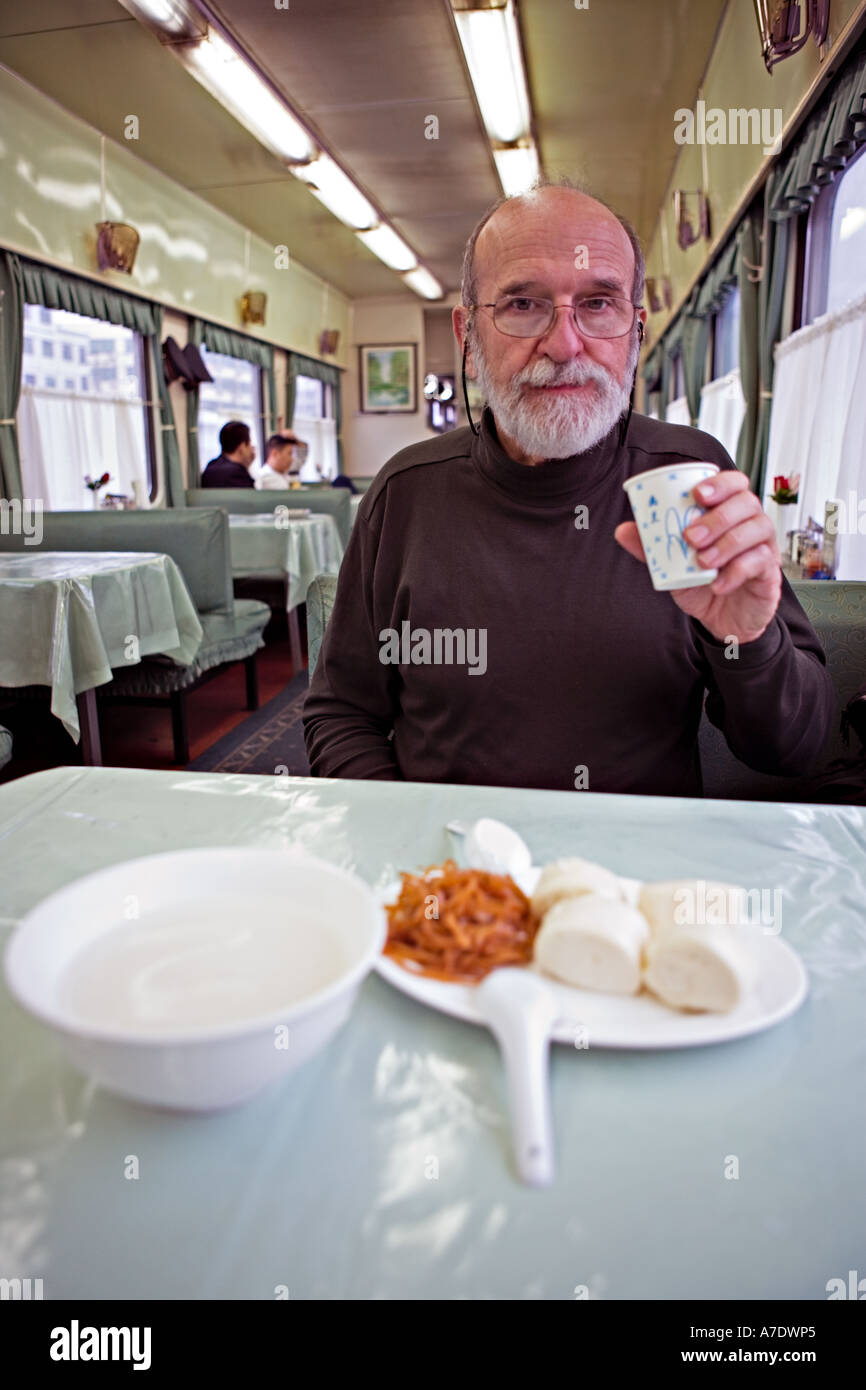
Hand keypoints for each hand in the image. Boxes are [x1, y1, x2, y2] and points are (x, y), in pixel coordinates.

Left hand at [614, 470, 781, 643]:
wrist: (721, 621)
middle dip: (717, 517)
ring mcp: (763, 547)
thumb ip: (651, 548)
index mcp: (728, 514)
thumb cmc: (703, 584)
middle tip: (691, 536)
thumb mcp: (672, 566)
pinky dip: (736, 571)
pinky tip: (717, 583)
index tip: (697, 494)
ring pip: (758, 528)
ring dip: (727, 543)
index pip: (734, 484)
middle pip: (747, 503)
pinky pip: (760, 562)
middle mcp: (750, 524)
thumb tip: (624, 530)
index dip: (719, 483)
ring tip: (703, 561)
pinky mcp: (769, 573)